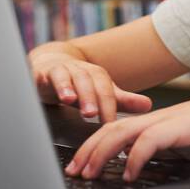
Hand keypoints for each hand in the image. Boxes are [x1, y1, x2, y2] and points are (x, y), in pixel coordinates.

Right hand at [29, 47, 152, 123]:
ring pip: (63, 76)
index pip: (105, 89)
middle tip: (92, 114)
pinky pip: (41, 76)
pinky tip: (41, 88)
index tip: (110, 123)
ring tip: (70, 100)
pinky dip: (42, 81)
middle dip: (89, 97)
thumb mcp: (99, 91)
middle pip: (86, 81)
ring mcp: (59, 70)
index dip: (107, 105)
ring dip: (67, 87)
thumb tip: (148, 106)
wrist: (50, 64)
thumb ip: (121, 100)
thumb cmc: (78, 82)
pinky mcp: (40, 73)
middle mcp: (78, 70)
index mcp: (95, 75)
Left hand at [67, 89, 189, 181]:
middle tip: (74, 170)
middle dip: (88, 151)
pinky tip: (130, 173)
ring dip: (102, 154)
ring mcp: (167, 121)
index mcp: (155, 121)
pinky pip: (150, 141)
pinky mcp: (181, 128)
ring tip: (91, 172)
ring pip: (122, 133)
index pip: (115, 130)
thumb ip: (164, 150)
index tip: (81, 165)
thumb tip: (144, 165)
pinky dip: (135, 158)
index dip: (93, 146)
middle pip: (110, 130)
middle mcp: (156, 118)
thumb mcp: (186, 143)